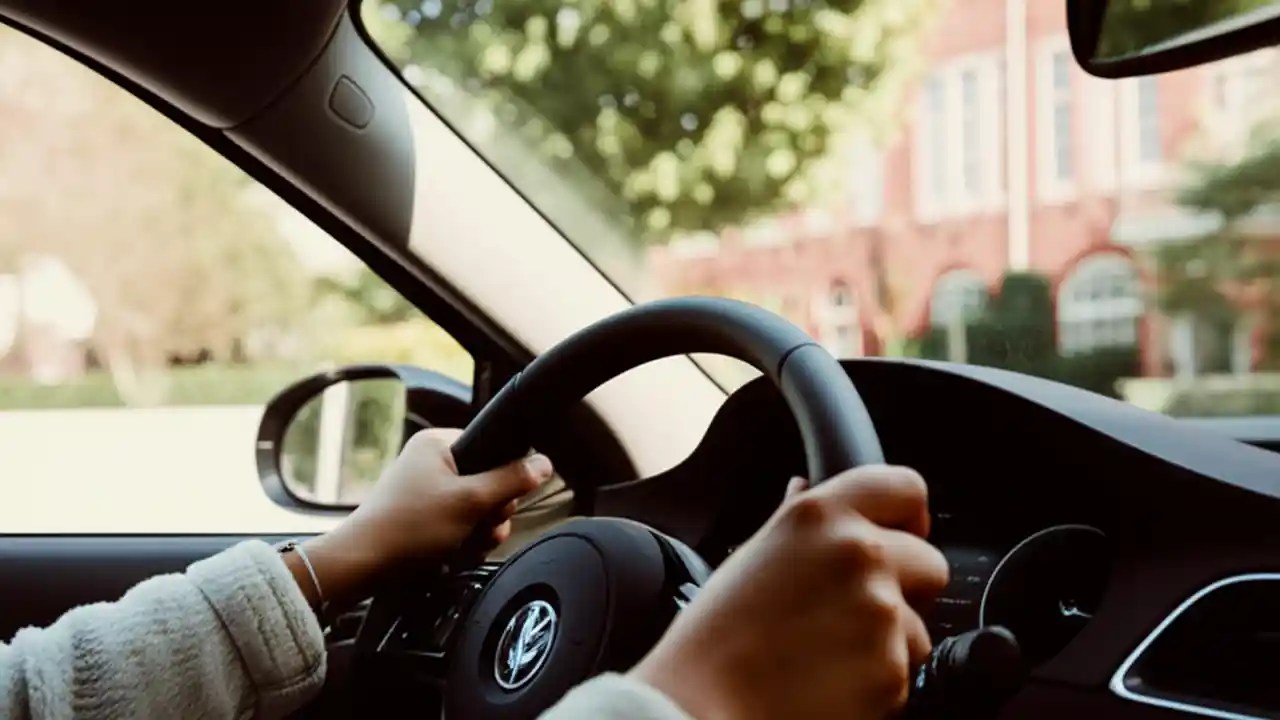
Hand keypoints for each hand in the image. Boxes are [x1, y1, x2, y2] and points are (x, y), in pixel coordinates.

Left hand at [287, 428, 552, 608]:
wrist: (363, 565)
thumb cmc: (410, 527)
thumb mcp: (470, 501)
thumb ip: (511, 480)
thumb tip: (545, 463)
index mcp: (438, 443)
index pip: (491, 446)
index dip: (505, 474)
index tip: (502, 497)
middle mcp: (432, 462)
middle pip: (488, 480)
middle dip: (493, 510)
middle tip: (483, 525)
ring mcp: (426, 491)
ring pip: (477, 506)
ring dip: (482, 529)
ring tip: (469, 544)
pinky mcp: (423, 517)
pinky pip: (460, 523)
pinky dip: (465, 540)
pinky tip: (458, 553)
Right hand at [630, 466, 947, 719]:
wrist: (702, 708)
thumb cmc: (712, 639)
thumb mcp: (749, 557)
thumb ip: (793, 521)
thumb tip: (805, 488)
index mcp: (818, 515)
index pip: (906, 487)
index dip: (909, 516)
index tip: (901, 535)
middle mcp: (858, 553)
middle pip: (930, 561)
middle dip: (906, 587)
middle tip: (855, 610)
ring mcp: (880, 612)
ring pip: (919, 624)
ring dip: (890, 640)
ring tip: (827, 653)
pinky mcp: (892, 669)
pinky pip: (905, 671)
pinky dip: (877, 681)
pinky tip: (828, 682)